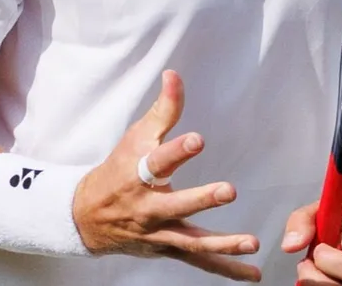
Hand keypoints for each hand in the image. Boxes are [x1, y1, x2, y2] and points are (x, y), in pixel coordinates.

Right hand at [72, 70, 261, 281]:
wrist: (87, 217)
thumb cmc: (117, 170)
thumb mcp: (135, 137)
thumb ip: (162, 110)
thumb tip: (175, 74)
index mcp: (138, 174)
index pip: (157, 161)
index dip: (176, 150)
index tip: (197, 139)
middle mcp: (148, 207)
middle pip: (175, 205)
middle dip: (201, 199)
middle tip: (228, 191)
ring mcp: (159, 232)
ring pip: (190, 241)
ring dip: (222, 244)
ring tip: (251, 242)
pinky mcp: (168, 249)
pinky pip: (199, 262)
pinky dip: (227, 270)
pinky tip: (254, 275)